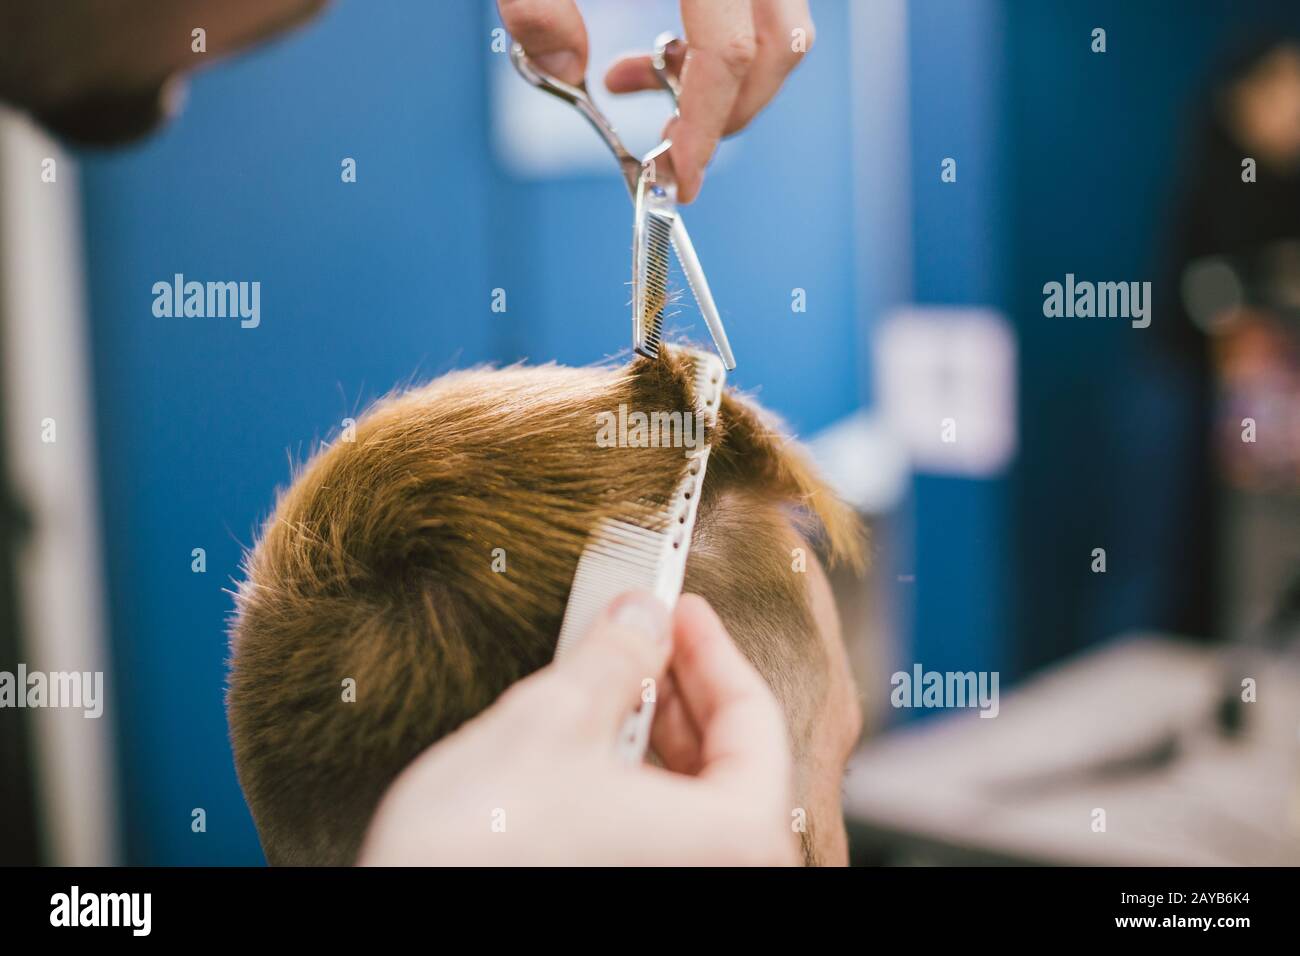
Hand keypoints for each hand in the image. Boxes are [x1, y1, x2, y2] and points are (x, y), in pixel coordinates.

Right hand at [359, 591, 798, 865]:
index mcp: (735, 838)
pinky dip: (635, 783)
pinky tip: (591, 749)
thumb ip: (613, 658)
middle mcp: (720, 876)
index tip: (685, 608)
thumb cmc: (480, 856)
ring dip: (654, 732)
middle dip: (682, 688)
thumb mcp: (550, 723)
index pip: (754, 719)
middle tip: (648, 635)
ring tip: (611, 681)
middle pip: (728, 762)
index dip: (714, 648)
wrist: (409, 926)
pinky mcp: (632, 896)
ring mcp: (675, 890)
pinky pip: (658, 833)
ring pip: (691, 800)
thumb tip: (639, 616)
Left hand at [497, 0, 814, 201]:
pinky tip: (661, 42)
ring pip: (782, 27)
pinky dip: (725, 39)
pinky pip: (761, 5)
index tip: (680, 183)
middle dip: (725, 113)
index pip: (728, 54)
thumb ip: (537, 0)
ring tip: (642, 79)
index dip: (704, 129)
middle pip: (778, 48)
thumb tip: (566, 68)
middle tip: (666, 147)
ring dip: (726, 76)